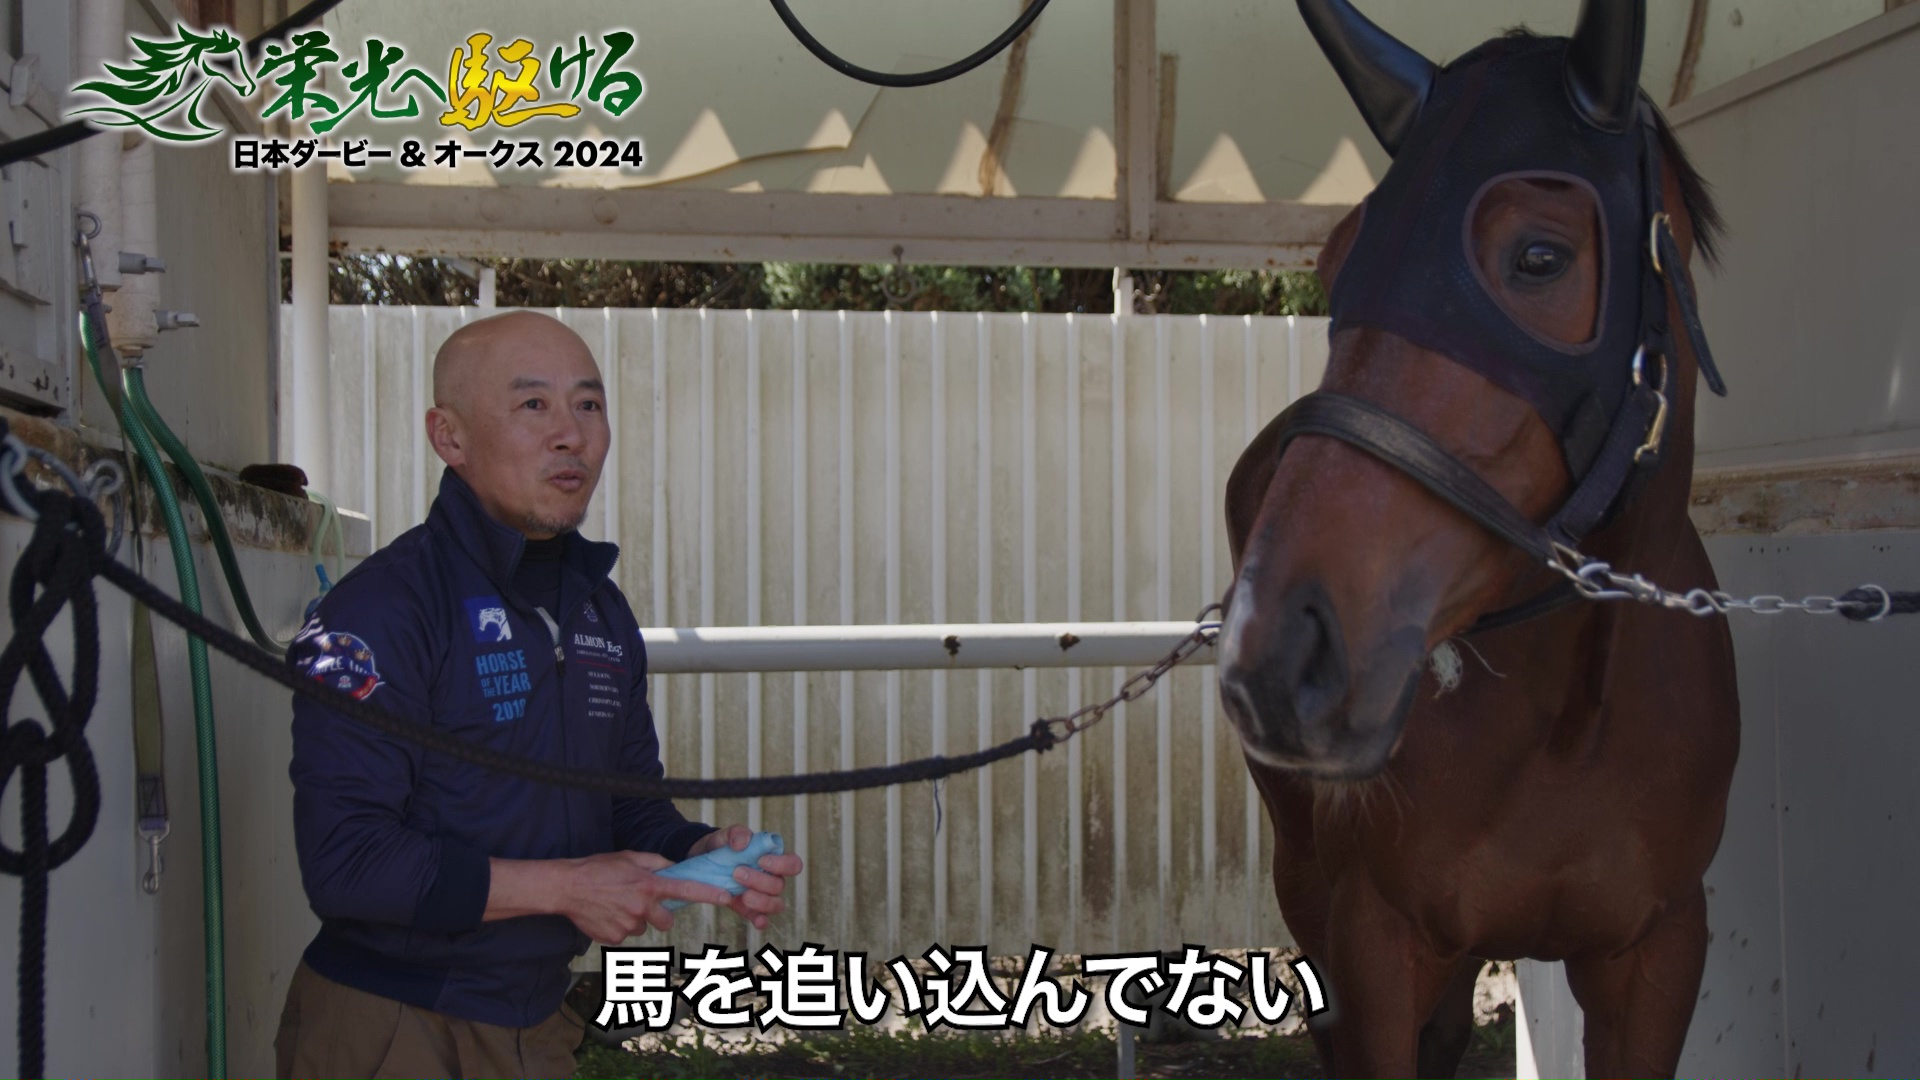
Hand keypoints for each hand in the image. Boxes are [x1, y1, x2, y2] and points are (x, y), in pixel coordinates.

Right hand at [551, 850, 735, 943]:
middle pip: (666, 920)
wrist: (566, 887)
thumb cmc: (598, 869)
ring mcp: (628, 926)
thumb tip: (674, 868)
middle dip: (659, 914)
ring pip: (644, 927)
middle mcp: (642, 907)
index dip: (708, 894)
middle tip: (642, 902)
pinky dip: (620, 926)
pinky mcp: (615, 939)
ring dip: (637, 919)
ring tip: (617, 905)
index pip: (685, 890)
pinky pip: (627, 935)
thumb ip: (655, 863)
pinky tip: (607, 914)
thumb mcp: (629, 857)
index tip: (726, 897)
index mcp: (648, 885)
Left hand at [687, 825, 805, 931]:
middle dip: (760, 881)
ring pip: (776, 904)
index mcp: (774, 858)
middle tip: (737, 873)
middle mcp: (773, 878)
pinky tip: (757, 921)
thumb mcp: (725, 835)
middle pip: (779, 885)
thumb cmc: (723, 847)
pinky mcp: (749, 909)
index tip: (761, 860)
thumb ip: (735, 833)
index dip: (782, 864)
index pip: (793, 863)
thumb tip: (743, 842)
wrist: (703, 862)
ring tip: (743, 896)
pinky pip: (762, 918)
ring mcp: (762, 895)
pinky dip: (762, 921)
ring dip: (762, 902)